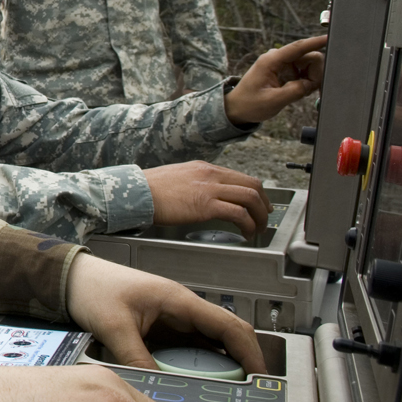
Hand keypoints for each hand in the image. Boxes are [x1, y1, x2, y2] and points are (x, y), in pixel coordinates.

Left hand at [65, 253, 266, 373]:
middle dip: (243, 362)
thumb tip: (158, 387)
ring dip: (222, 367)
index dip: (250, 352)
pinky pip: (191, 351)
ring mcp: (174, 319)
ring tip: (228, 395)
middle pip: (227, 336)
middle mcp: (182, 309)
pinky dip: (201, 367)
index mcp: (179, 300)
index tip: (260, 376)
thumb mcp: (114, 326)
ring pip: (211, 345)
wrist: (71, 278)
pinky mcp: (162, 330)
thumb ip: (136, 357)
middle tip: (248, 393)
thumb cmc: (92, 288)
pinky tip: (199, 386)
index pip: (229, 325)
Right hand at [145, 161, 269, 236]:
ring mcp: (210, 188)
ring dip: (259, 216)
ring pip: (251, 197)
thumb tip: (205, 195)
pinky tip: (246, 233)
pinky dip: (248, 224)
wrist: (136, 192)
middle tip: (264, 217)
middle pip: (252, 185)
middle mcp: (211, 174)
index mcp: (204, 168)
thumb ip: (195, 183)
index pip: (241, 176)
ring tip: (257, 229)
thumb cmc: (150, 189)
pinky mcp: (206, 205)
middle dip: (264, 203)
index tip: (259, 204)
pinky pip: (238, 213)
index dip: (257, 192)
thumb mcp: (178, 177)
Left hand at [223, 35, 326, 124]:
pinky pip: (305, 72)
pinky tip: (298, 91)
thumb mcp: (273, 100)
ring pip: (309, 65)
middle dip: (315, 73)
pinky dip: (307, 82)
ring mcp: (282, 64)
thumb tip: (311, 83)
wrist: (238, 108)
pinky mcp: (285, 71)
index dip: (315, 42)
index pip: (298, 47)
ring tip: (300, 93)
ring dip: (311, 79)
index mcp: (271, 61)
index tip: (329, 38)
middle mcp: (278, 58)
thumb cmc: (249, 104)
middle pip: (309, 57)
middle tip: (310, 90)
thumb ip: (295, 91)